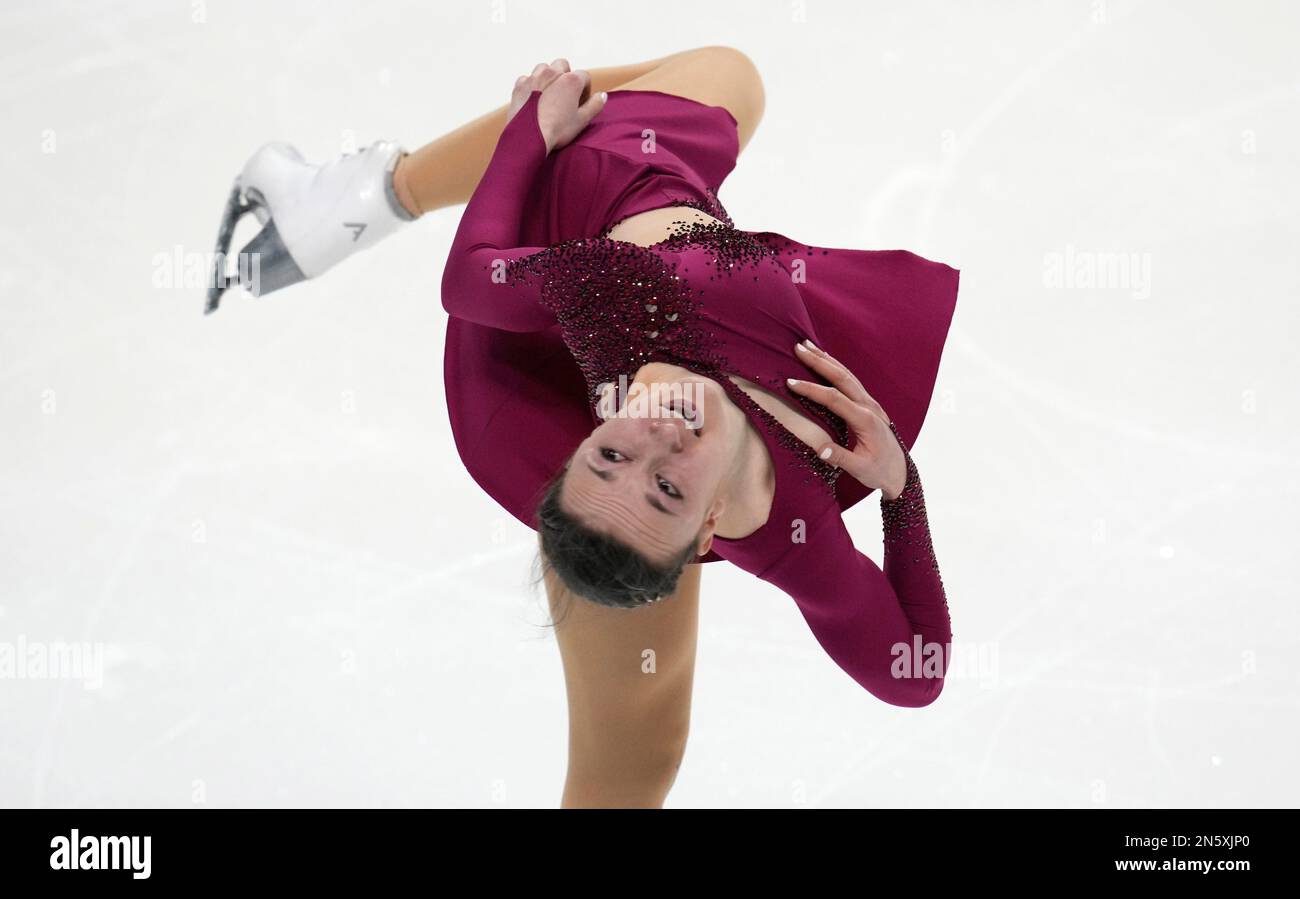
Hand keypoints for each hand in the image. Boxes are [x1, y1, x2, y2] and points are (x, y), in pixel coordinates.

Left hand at [505, 58, 606, 153]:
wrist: (530, 137)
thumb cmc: (558, 130)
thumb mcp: (582, 120)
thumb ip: (595, 105)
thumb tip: (603, 95)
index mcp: (571, 80)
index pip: (584, 76)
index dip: (585, 89)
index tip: (581, 102)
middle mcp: (552, 73)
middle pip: (563, 65)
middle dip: (566, 76)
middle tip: (565, 94)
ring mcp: (534, 77)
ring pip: (544, 68)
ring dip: (548, 77)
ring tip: (549, 93)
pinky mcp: (520, 86)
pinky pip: (527, 78)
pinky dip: (532, 85)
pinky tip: (534, 99)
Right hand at [786, 339, 907, 499]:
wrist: (900, 471)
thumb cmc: (880, 471)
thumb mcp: (860, 469)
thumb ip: (840, 457)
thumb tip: (818, 449)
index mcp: (865, 420)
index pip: (834, 399)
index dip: (812, 390)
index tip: (790, 383)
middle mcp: (869, 407)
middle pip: (842, 377)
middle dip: (819, 362)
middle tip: (798, 348)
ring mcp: (870, 403)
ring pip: (847, 375)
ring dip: (827, 359)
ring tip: (808, 346)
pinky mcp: (868, 404)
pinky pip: (850, 381)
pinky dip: (835, 367)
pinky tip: (825, 361)